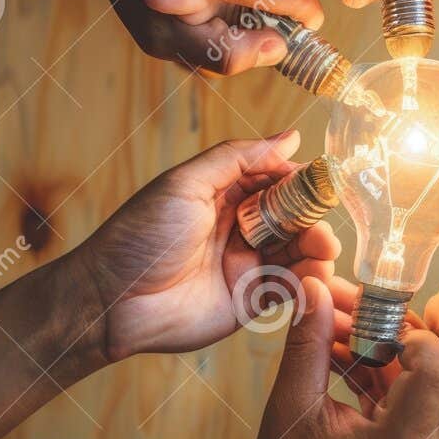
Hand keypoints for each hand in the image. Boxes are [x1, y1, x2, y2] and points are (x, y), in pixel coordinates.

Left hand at [78, 132, 339, 359]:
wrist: (113, 300)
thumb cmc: (141, 236)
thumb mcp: (187, 183)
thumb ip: (239, 158)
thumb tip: (290, 138)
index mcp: (223, 194)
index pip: (274, 180)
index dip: (299, 180)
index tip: (323, 181)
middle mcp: (238, 227)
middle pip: (291, 217)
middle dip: (312, 217)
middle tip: (323, 223)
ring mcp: (245, 263)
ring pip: (296, 252)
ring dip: (316, 249)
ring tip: (325, 251)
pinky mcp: (249, 300)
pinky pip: (289, 288)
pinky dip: (308, 281)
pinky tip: (316, 276)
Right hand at [243, 277, 438, 438]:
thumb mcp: (289, 415)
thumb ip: (305, 347)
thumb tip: (314, 289)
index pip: (434, 362)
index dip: (400, 326)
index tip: (357, 307)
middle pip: (426, 362)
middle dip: (378, 325)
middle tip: (333, 300)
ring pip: (416, 376)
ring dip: (373, 346)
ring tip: (326, 323)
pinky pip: (409, 397)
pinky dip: (376, 373)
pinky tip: (336, 354)